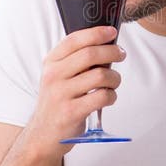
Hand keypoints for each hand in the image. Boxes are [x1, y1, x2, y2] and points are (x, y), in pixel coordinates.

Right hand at [27, 26, 125, 150]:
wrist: (44, 134)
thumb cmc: (58, 101)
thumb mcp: (58, 76)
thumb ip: (76, 60)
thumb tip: (106, 43)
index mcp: (51, 63)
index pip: (74, 40)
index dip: (96, 33)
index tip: (112, 31)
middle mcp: (53, 76)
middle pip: (90, 54)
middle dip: (112, 51)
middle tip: (121, 54)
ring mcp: (61, 94)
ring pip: (100, 76)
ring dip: (114, 78)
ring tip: (114, 82)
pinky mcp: (71, 112)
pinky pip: (102, 97)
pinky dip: (112, 96)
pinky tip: (109, 98)